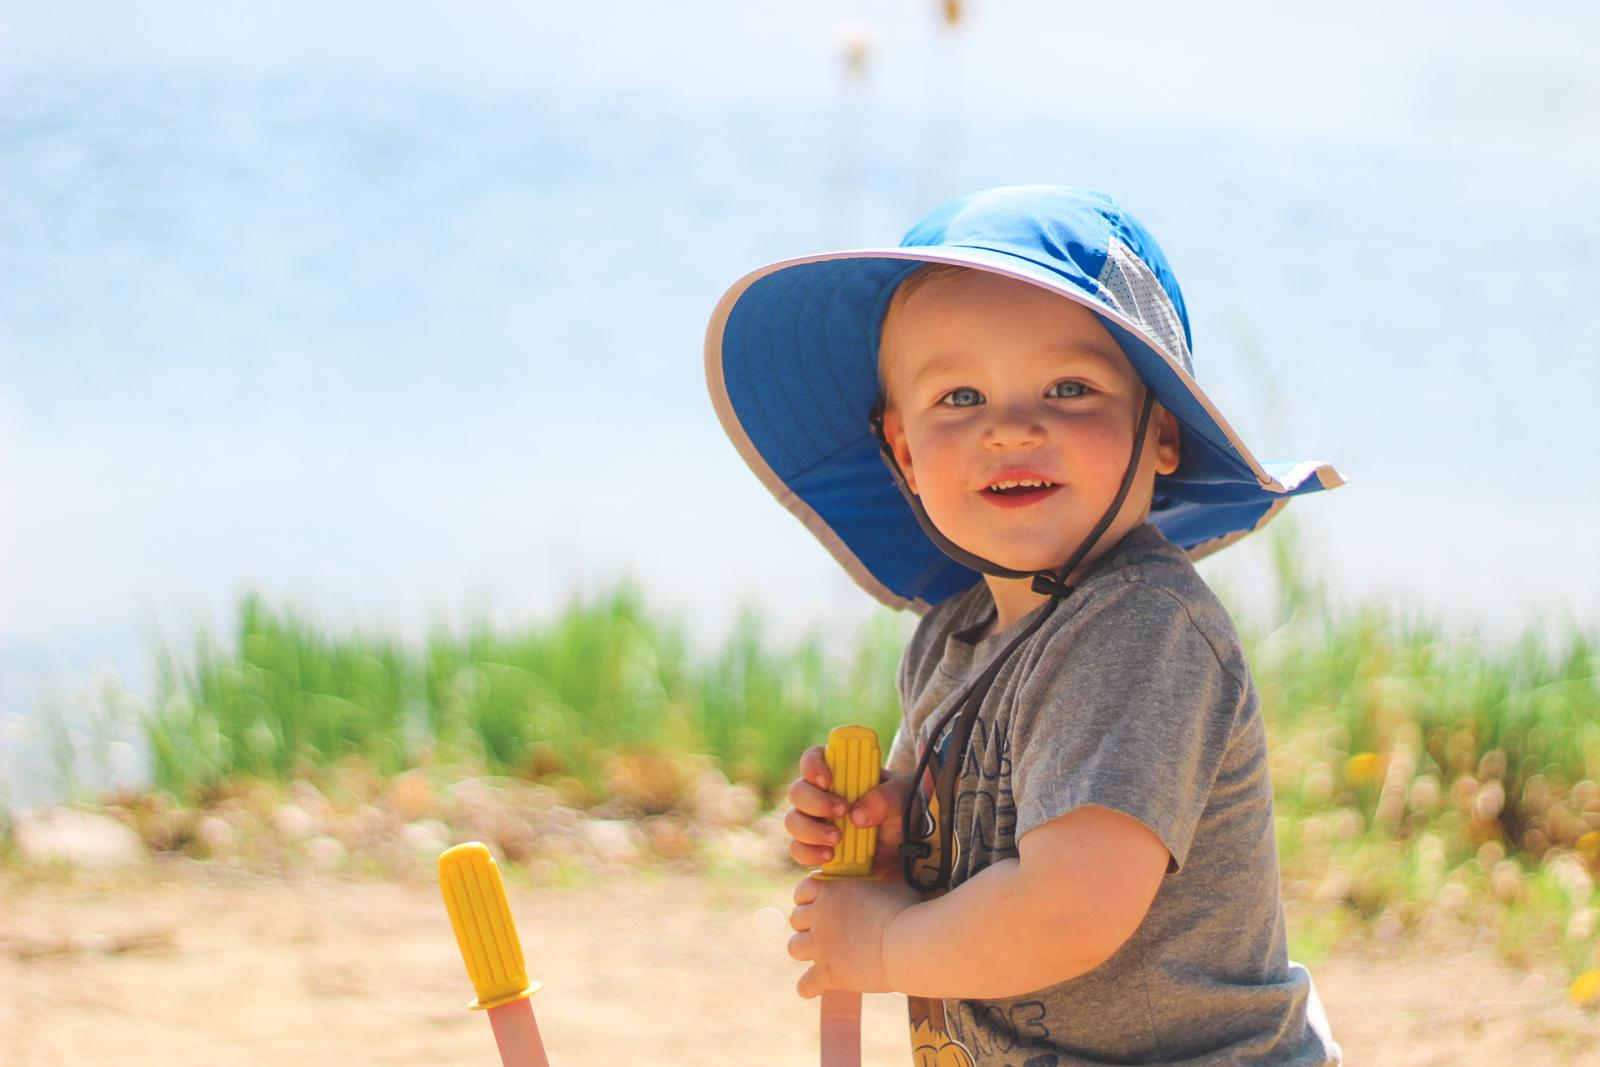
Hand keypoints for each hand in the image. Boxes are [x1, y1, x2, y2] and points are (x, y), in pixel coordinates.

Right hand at [783, 745, 911, 875]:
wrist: (904, 844)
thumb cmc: (900, 808)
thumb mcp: (902, 796)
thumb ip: (884, 799)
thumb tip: (857, 816)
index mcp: (838, 769)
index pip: (812, 758)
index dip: (813, 766)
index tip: (828, 781)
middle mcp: (819, 793)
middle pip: (798, 791)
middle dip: (816, 802)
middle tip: (842, 811)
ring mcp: (813, 820)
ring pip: (793, 820)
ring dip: (812, 830)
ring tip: (838, 839)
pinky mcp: (814, 846)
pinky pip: (798, 849)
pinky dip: (809, 853)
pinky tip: (830, 855)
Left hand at [787, 874, 919, 997]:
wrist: (908, 944)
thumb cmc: (907, 912)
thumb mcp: (891, 887)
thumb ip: (876, 887)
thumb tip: (881, 888)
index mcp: (833, 891)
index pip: (803, 890)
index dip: (808, 899)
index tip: (819, 905)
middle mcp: (820, 916)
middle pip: (796, 919)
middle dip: (808, 925)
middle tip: (827, 933)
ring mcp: (821, 946)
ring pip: (794, 948)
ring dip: (806, 952)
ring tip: (824, 956)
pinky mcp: (828, 973)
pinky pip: (804, 985)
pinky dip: (809, 987)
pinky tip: (820, 986)